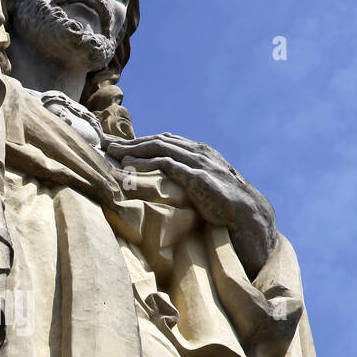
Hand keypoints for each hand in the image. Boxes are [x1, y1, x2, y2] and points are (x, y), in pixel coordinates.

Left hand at [106, 132, 275, 277]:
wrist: (249, 216)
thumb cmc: (225, 206)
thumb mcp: (205, 188)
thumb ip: (188, 180)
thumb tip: (166, 186)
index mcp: (200, 152)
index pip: (165, 140)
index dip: (141, 141)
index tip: (118, 145)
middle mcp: (199, 152)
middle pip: (158, 140)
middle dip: (131, 141)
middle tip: (106, 144)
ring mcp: (199, 163)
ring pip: (160, 148)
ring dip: (133, 148)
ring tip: (112, 152)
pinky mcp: (198, 177)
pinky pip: (167, 165)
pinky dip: (145, 163)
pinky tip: (129, 166)